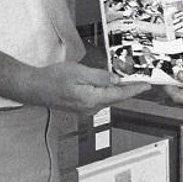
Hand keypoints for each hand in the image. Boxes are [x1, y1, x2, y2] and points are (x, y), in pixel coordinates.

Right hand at [26, 61, 149, 113]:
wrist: (35, 87)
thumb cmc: (53, 79)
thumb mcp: (79, 72)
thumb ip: (100, 77)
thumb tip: (116, 80)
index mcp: (91, 100)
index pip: (120, 95)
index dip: (135, 89)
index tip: (147, 85)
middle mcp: (90, 108)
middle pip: (115, 98)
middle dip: (128, 88)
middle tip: (140, 78)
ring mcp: (85, 109)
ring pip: (107, 98)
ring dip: (117, 90)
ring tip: (127, 78)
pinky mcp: (81, 107)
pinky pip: (98, 99)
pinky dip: (106, 91)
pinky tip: (108, 83)